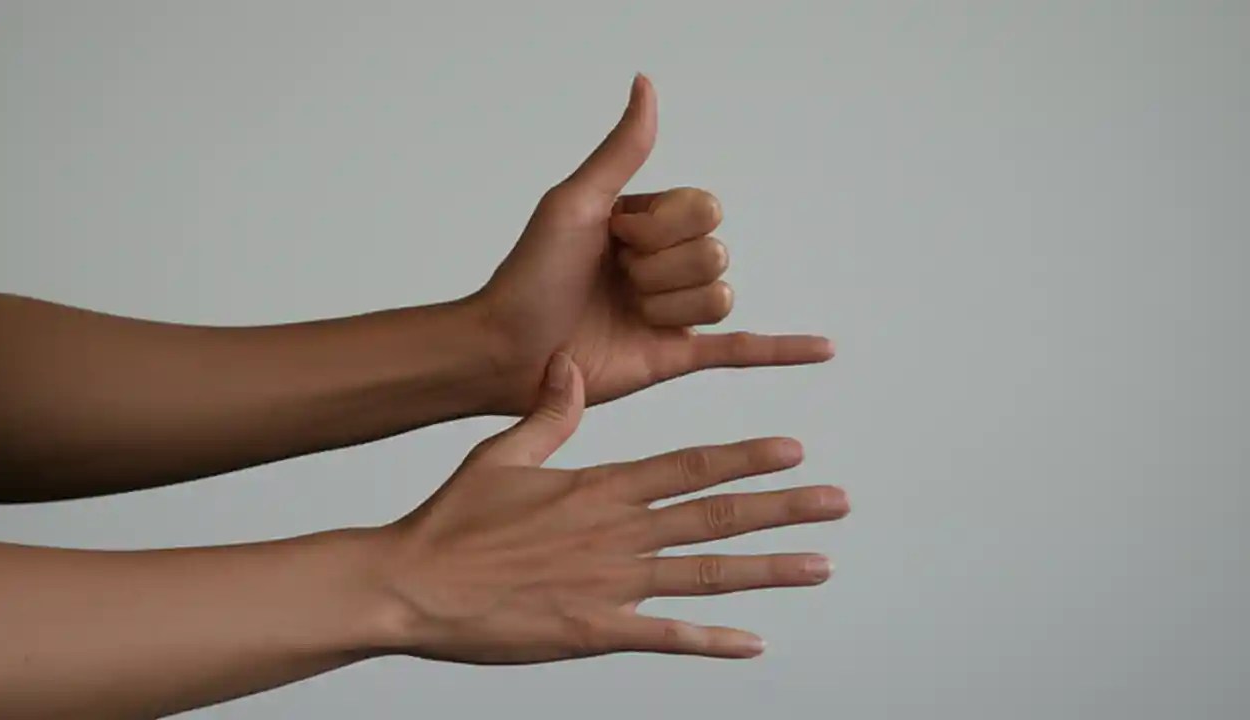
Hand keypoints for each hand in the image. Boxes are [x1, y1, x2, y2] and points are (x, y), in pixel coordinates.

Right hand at [373, 354, 848, 662]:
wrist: (412, 583)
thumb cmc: (451, 520)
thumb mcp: (501, 453)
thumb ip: (548, 414)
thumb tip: (572, 367)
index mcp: (600, 488)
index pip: (690, 466)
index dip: (745, 457)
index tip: (793, 449)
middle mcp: (617, 532)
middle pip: (716, 516)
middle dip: (782, 508)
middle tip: (837, 502)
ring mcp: (610, 584)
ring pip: (706, 574)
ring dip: (768, 569)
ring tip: (820, 563)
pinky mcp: (592, 631)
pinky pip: (665, 637)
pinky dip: (712, 641)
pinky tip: (754, 643)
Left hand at [472, 74, 833, 411]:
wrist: (506, 349)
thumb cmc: (530, 275)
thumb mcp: (576, 202)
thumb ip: (624, 150)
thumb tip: (646, 84)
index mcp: (649, 221)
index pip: (703, 210)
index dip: (660, 227)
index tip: (611, 238)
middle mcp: (667, 262)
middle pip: (716, 253)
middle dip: (661, 269)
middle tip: (614, 281)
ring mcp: (675, 310)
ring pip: (720, 297)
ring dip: (669, 306)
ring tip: (626, 313)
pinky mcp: (677, 355)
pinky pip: (743, 349)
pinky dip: (786, 349)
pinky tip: (824, 348)